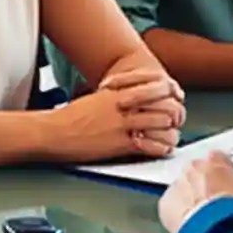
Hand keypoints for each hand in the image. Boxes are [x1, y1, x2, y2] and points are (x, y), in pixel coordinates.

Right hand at [50, 70, 183, 161]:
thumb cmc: (73, 116)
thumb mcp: (98, 98)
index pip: (154, 83)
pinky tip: (162, 149)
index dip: (168, 90)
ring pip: (161, 122)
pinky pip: (150, 144)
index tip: (173, 97)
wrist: (55, 131)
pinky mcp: (120, 143)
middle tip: (177, 118)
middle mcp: (124, 104)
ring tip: (172, 135)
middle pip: (163, 101)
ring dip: (170, 129)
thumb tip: (132, 97)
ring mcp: (123, 123)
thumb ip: (118, 95)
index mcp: (119, 91)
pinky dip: (161, 147)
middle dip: (174, 110)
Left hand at [159, 151, 232, 232]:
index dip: (228, 177)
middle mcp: (195, 167)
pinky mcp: (166, 205)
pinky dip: (181, 217)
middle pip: (200, 175)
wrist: (224, 229)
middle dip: (208, 188)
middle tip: (221, 206)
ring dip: (194, 202)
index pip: (221, 161)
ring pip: (185, 192)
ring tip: (208, 220)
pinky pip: (172, 209)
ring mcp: (179, 185)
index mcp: (217, 160)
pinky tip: (195, 227)